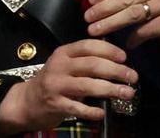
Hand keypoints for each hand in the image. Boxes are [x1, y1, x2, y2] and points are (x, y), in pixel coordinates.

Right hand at [0, 39, 137, 133]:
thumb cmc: (53, 80)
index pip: (89, 46)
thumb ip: (84, 59)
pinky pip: (77, 108)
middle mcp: (60, 66)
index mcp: (64, 53)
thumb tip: (117, 59)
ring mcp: (56, 85)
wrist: (27, 101)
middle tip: (133, 77)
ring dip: (111, 89)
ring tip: (127, 93)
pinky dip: (91, 111)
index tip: (125, 57)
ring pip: (88, 85)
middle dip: (116, 70)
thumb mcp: (65, 64)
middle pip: (92, 65)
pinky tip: (102, 113)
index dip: (109, 50)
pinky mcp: (55, 104)